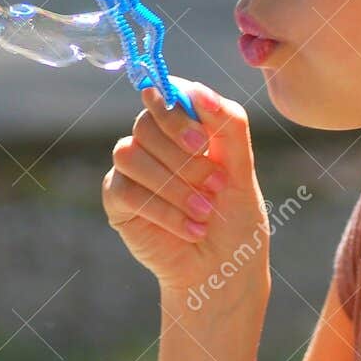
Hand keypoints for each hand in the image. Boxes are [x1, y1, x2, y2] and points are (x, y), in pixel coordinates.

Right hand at [102, 79, 270, 301]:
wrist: (224, 271)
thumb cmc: (234, 220)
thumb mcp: (241, 170)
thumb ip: (228, 125)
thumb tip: (198, 90)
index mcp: (182, 128)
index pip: (164, 96)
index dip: (176, 113)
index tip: (202, 141)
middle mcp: (152, 143)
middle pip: (145, 125)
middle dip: (183, 158)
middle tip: (216, 186)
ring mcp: (132, 170)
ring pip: (130, 155)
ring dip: (173, 185)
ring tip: (204, 212)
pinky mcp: (118, 201)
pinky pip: (126, 191)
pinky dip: (164, 211)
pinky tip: (191, 229)